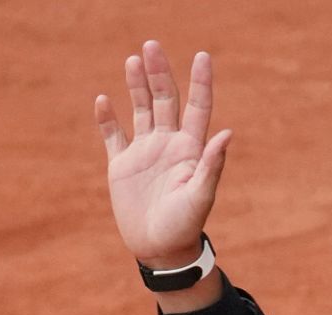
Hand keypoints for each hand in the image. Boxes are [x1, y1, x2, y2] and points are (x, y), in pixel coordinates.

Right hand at [93, 41, 232, 267]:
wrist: (161, 250)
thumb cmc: (185, 226)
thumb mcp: (201, 196)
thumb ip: (212, 165)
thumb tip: (227, 133)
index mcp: (191, 149)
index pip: (198, 107)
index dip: (201, 82)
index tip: (202, 56)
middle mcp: (168, 145)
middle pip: (165, 100)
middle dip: (159, 73)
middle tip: (151, 45)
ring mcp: (145, 153)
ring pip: (140, 110)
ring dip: (136, 85)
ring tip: (133, 60)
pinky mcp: (122, 165)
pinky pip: (113, 136)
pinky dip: (107, 118)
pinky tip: (103, 99)